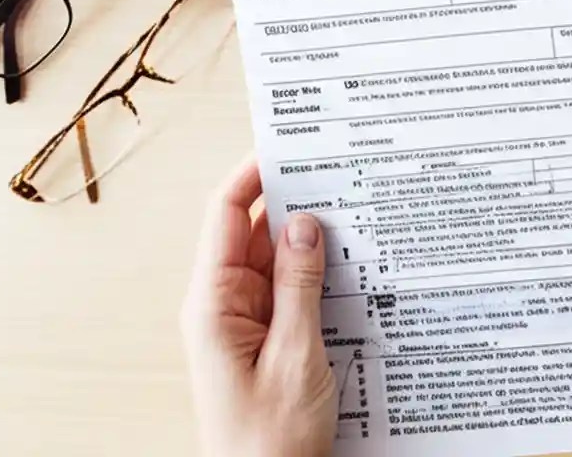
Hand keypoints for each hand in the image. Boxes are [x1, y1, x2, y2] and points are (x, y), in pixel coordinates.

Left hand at [180, 156, 336, 456]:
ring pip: (280, 261)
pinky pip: (293, 291)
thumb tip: (304, 223)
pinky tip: (354, 266)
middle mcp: (225, 305)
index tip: (287, 144)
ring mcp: (248, 323)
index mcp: (213, 303)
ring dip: (314, 241)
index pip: (227, 215)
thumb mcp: (295, 356)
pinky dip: (320, 275)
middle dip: (295, 200)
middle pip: (257, 231)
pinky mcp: (270, 340)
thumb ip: (300, 285)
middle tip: (340, 172)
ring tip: (357, 214)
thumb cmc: (269, 441)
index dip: (253, 173)